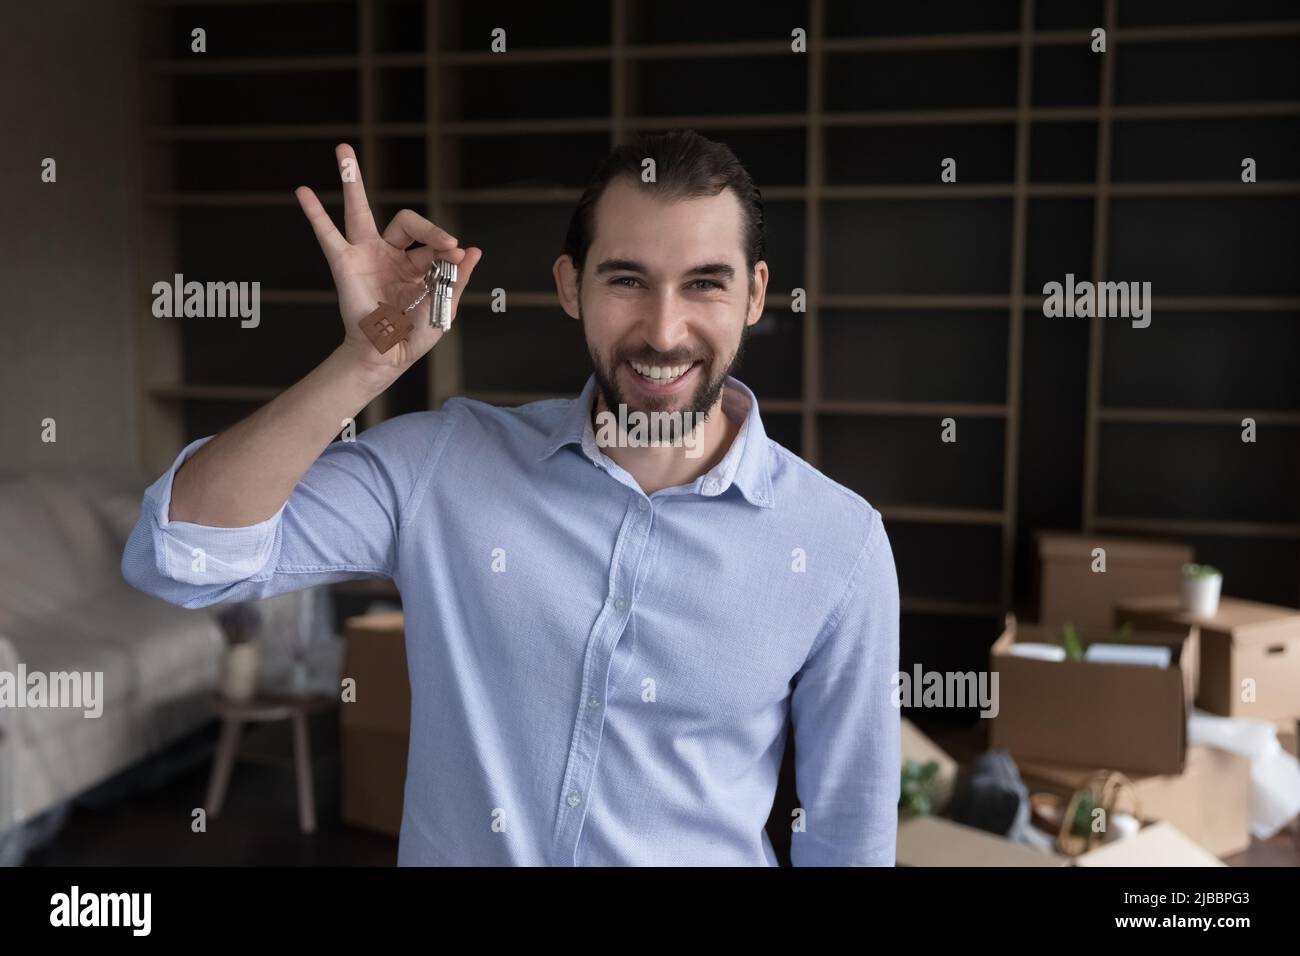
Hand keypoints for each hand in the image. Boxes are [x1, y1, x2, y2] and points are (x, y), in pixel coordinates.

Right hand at [294, 143, 482, 376]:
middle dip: (424, 223)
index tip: (457, 255)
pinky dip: (314, 212)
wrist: (386, 355)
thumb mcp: (443, 306)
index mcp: (417, 266)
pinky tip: (302, 190)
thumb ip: (457, 276)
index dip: (445, 246)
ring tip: (342, 149)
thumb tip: (475, 250)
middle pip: (404, 221)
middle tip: (445, 239)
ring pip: (358, 212)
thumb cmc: (413, 335)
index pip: (433, 244)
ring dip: (351, 180)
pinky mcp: (344, 263)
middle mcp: (391, 256)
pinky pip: (327, 233)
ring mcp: (367, 256)